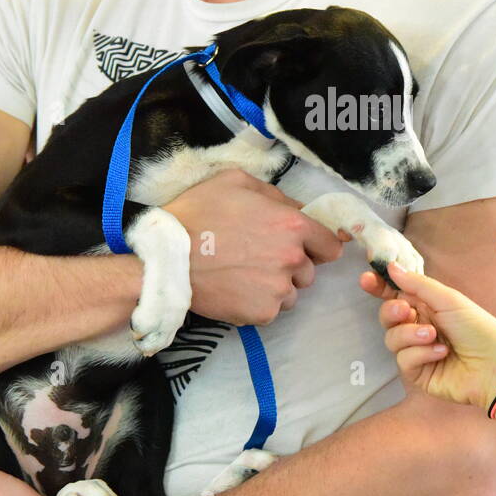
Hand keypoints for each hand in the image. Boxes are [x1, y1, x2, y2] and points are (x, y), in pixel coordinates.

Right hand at [162, 169, 345, 325]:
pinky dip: (257, 303)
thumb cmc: (197, 214)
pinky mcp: (262, 313)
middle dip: (290, 266)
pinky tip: (234, 289)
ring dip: (275, 286)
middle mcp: (292, 259)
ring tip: (243, 275)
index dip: (317, 245)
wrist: (165, 259)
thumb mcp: (236, 183)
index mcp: (292, 225)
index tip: (302, 246)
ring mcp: (278, 289)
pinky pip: (271, 310)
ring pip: (291, 293)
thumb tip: (298, 209)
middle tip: (257, 257)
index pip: (330, 245)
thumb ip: (276, 195)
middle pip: (309, 271)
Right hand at [359, 262, 495, 410]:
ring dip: (411, 335)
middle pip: (387, 317)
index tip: (366, 280)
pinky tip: (442, 353)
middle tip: (405, 311)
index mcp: (427, 307)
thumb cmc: (479, 328)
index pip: (395, 295)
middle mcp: (419, 327)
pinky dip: (421, 354)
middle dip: (392, 312)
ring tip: (434, 336)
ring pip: (392, 339)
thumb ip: (417, 284)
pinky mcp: (418, 374)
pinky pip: (404, 360)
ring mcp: (417, 352)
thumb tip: (391, 267)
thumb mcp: (449, 299)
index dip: (379, 287)